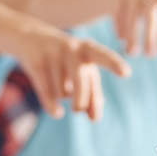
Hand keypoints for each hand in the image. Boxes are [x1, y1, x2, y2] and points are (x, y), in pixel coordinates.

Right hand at [9, 23, 129, 119]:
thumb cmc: (66, 59)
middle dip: (81, 103)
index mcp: (88, 49)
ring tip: (58, 85)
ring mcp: (52, 55)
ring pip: (63, 93)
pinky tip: (57, 113)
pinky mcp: (36, 64)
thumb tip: (95, 119)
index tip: (126, 73)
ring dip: (62, 97)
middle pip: (81, 85)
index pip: (103, 57)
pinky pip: (47, 94)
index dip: (114, 65)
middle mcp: (71, 48)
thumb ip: (93, 93)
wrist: (30, 37)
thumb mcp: (82, 70)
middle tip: (77, 110)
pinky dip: (52, 108)